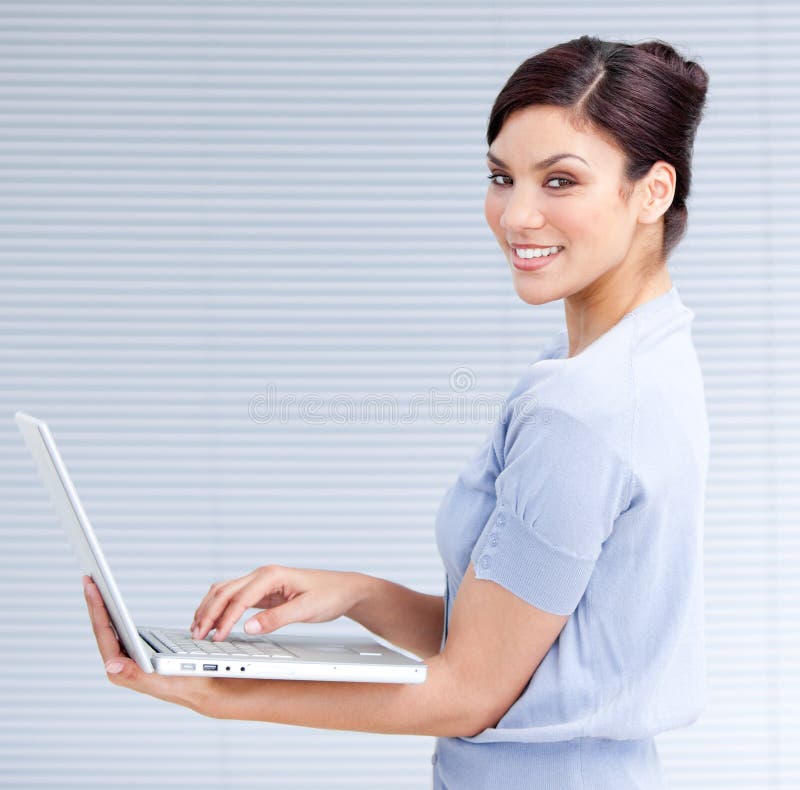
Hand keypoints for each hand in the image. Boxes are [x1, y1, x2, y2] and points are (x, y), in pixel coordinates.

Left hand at [82, 575, 211, 711]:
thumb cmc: (185, 683)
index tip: (92, 587)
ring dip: (101, 607)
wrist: (201, 689)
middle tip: (88, 577)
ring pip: (109, 628)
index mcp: (120, 669)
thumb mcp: (163, 679)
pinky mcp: (134, 653)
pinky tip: (112, 605)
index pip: (104, 632)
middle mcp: (119, 663)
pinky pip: (119, 630)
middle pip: (103, 627)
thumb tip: (110, 665)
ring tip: (95, 586)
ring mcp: (126, 657)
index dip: (97, 608)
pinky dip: (114, 614)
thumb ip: (135, 675)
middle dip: (95, 602)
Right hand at [191, 565, 363, 641]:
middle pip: (224, 591)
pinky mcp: (263, 592)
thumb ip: (276, 619)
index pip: (239, 597)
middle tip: (197, 635)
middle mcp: (263, 575)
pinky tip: (214, 622)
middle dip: (208, 612)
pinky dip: (221, 609)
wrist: (344, 589)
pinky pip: (235, 598)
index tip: (216, 637)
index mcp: (272, 575)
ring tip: (197, 629)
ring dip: (210, 609)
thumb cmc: (329, 595)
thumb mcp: (306, 610)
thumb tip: (248, 628)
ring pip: (225, 592)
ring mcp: (262, 583)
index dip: (225, 618)